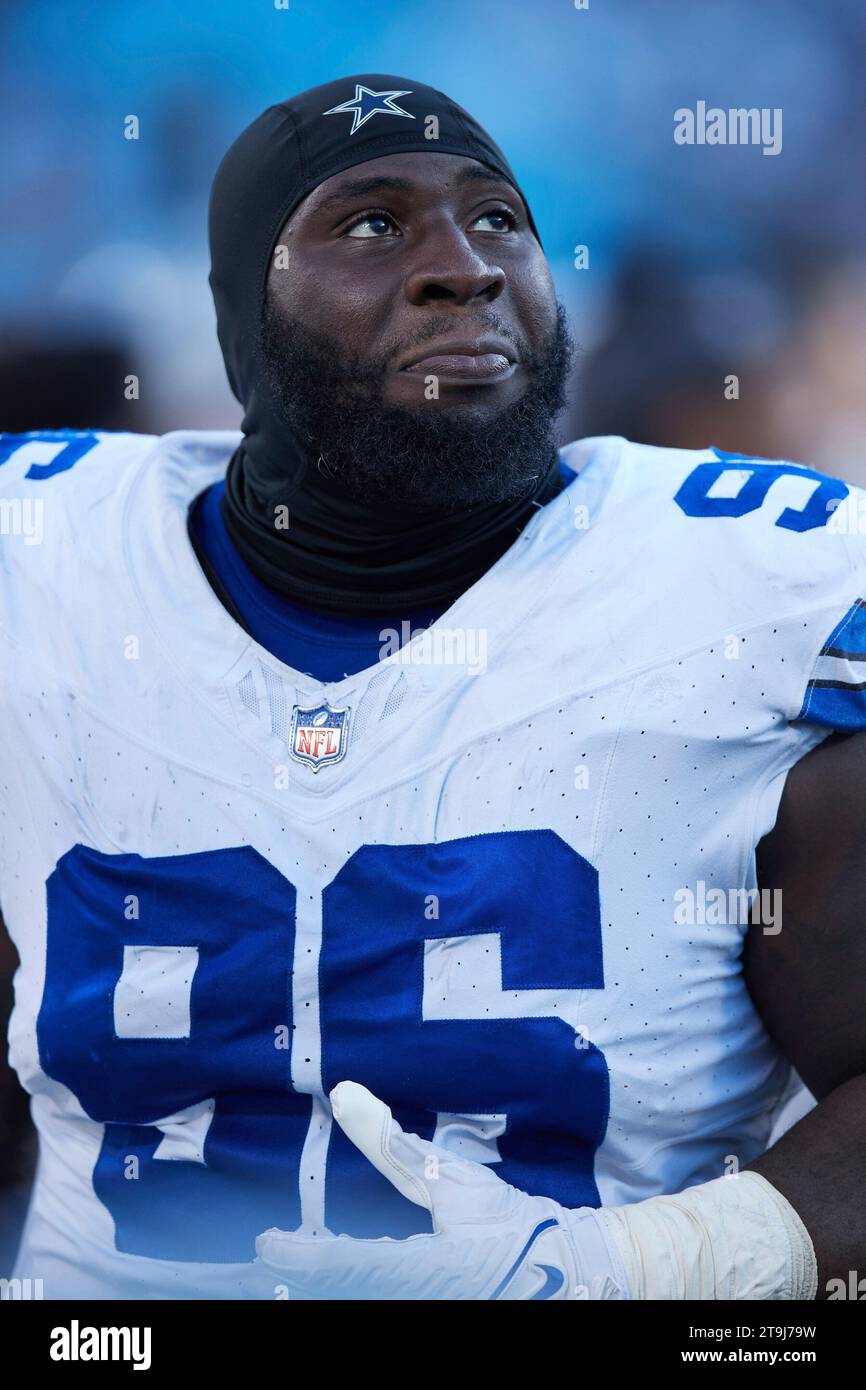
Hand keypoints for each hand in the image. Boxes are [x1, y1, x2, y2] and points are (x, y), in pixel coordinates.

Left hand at [256, 1081, 626, 1299]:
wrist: (572, 1274)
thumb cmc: (512, 1224)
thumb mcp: (454, 1181)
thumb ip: (392, 1144)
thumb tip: (345, 1093)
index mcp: (439, 1269)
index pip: (358, 1268)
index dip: (305, 1258)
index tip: (266, 1242)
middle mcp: (431, 1302)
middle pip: (347, 1296)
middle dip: (297, 1281)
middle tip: (261, 1259)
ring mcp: (434, 1315)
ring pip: (358, 1302)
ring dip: (315, 1288)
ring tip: (281, 1268)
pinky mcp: (432, 1316)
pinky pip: (375, 1304)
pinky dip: (342, 1288)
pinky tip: (316, 1280)